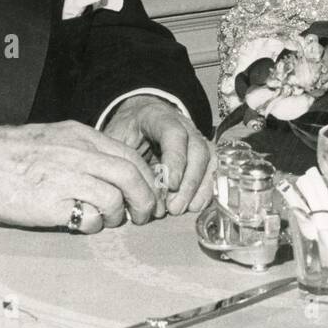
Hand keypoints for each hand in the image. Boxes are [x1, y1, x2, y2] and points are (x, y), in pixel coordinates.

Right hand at [0, 121, 159, 233]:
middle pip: (130, 175)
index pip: (129, 154)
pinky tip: (83, 223)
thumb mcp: (51, 138)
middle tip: (145, 215)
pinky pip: (88, 218)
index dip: (146, 177)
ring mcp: (63, 178)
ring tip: (109, 220)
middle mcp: (76, 153)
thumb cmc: (8, 153)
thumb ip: (81, 150)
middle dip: (145, 199)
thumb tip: (113, 171)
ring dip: (119, 215)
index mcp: (78, 135)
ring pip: (114, 197)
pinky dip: (94, 225)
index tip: (149, 193)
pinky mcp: (50, 204)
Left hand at [102, 96, 212, 215]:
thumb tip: (125, 191)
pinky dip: (205, 189)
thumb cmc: (126, 130)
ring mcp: (196, 138)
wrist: (138, 118)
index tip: (170, 185)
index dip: (175, 160)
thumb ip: (121, 159)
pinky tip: (194, 206)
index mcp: (158, 117)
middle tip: (173, 207)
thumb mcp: (115, 137)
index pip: (174, 134)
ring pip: (209, 161)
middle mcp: (184, 125)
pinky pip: (212, 170)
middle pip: (197, 150)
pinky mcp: (202, 153)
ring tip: (181, 209)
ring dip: (198, 189)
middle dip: (188, 182)